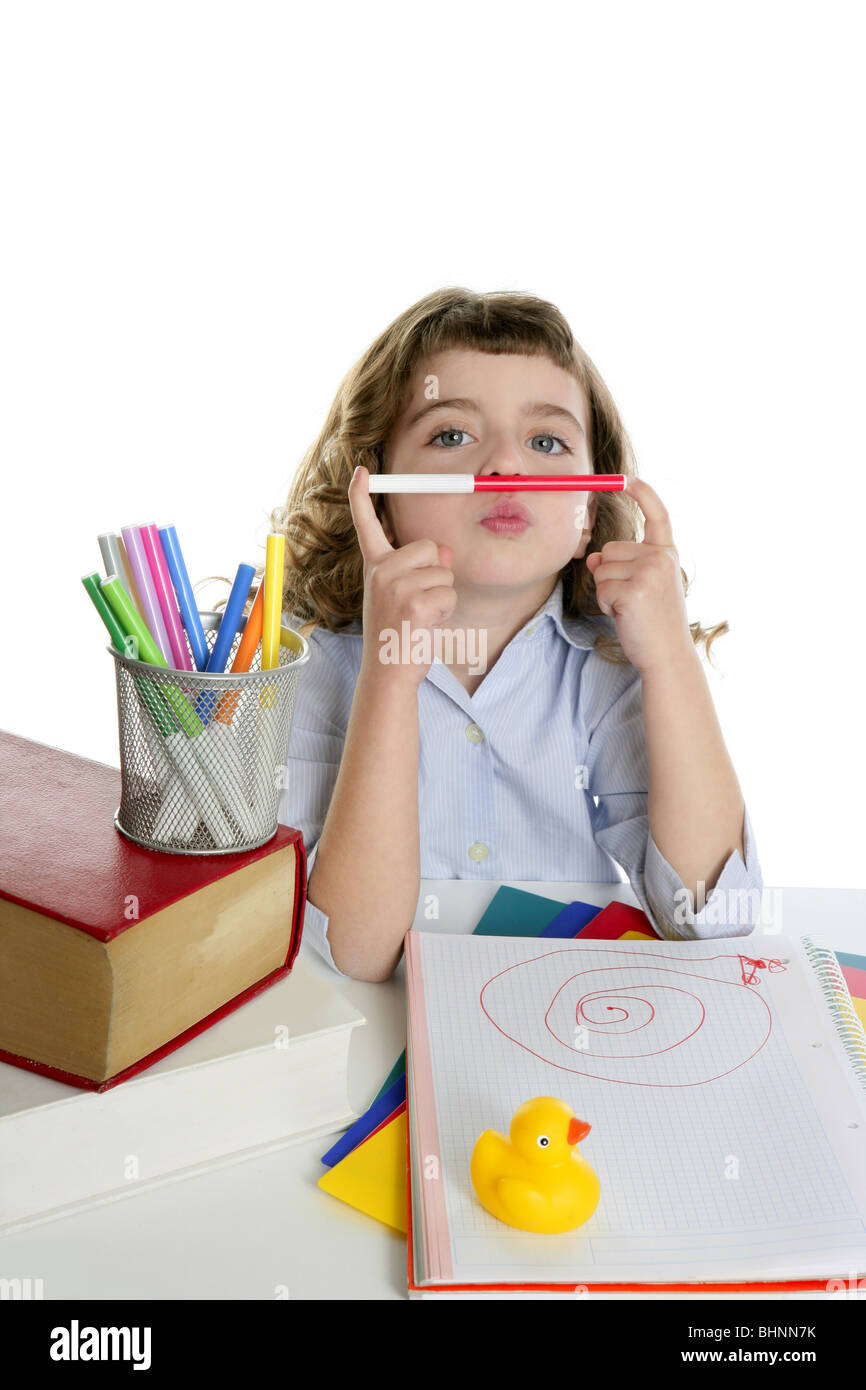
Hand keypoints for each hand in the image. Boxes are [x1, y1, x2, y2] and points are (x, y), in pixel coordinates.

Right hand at [348, 465, 457, 687]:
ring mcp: (395, 586)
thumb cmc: (398, 633)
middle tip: (418, 604)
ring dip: (442, 597)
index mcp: (374, 566)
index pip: (366, 525)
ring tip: (420, 617)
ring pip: (445, 573)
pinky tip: (426, 626)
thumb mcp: (404, 594)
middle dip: (437, 574)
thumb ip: (422, 569)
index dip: (361, 496)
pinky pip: (449, 594)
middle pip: (432, 548)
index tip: (361, 471)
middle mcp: (380, 571)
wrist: (387, 672)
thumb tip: (447, 554)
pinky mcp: (414, 602)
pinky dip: (446, 612)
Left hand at [584, 477, 694, 676]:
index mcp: (667, 553)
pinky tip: (626, 616)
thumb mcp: (640, 586)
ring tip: (631, 609)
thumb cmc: (653, 623)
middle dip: (610, 574)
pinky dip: (606, 605)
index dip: (640, 492)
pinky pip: (601, 588)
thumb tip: (593, 558)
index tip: (623, 477)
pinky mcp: (635, 590)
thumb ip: (620, 566)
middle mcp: (661, 557)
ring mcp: (650, 572)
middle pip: (610, 549)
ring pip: (601, 569)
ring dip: (607, 592)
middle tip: (633, 600)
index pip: (657, 513)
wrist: (668, 656)